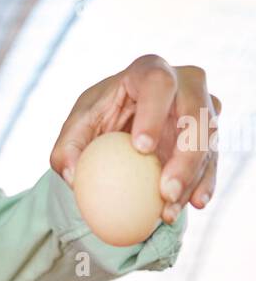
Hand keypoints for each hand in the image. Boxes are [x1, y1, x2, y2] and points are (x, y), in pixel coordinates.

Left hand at [50, 55, 220, 224]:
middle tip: (165, 190)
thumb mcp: (75, 131)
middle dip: (186, 153)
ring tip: (170, 209)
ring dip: (193, 177)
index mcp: (148, 71)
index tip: (141, 149)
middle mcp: (184, 83)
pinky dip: (204, 183)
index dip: (154, 113)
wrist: (120, 129)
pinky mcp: (210, 135)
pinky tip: (194, 204)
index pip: (158, 83)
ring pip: (209, 139)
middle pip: (196, 111)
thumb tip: (73, 177)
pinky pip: (213, 159)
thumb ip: (66, 151)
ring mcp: (203, 108)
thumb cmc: (97, 121)